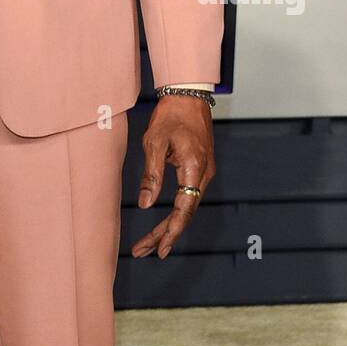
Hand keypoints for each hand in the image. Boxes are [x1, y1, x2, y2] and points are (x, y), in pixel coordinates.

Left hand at [131, 94, 214, 259]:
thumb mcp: (154, 142)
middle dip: (164, 234)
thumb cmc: (170, 114)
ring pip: (187, 207)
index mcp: (194, 168)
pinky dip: (176, 212)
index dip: (171, 232)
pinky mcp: (200, 168)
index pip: (184, 210)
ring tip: (147, 243)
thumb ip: (151, 175)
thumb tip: (146, 205)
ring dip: (169, 225)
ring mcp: (204, 172)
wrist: (189, 93)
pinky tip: (163, 222)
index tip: (159, 250)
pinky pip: (189, 197)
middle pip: (186, 214)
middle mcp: (203, 174)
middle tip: (142, 251)